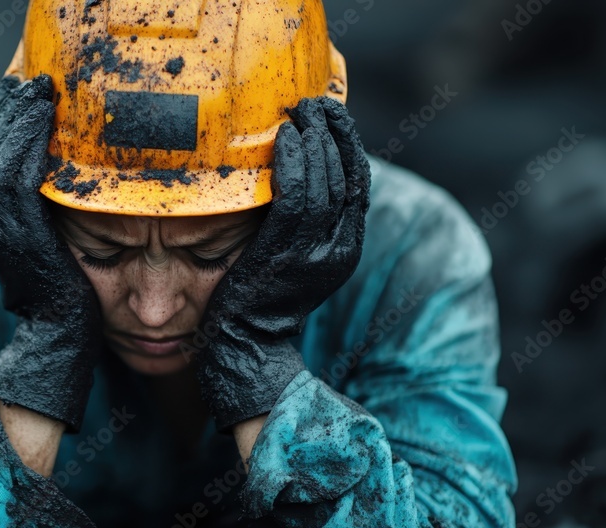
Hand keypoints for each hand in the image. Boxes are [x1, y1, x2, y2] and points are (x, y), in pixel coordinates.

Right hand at [0, 74, 102, 431]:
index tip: (20, 88)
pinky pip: (17, 184)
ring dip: (17, 121)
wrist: (61, 344)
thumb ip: (50, 207)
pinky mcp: (22, 242)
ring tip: (40, 91)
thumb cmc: (68, 293)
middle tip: (31, 80)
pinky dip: (28, 148)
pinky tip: (48, 124)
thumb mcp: (54, 241)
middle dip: (5, 110)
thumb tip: (71, 168)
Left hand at [195, 97, 370, 430]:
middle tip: (315, 102)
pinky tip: (283, 139)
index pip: (359, 183)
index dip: (349, 143)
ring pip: (325, 183)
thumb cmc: (261, 294)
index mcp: (348, 247)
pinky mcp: (284, 254)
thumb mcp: (295, 254)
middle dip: (335, 132)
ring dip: (314, 141)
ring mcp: (314, 253)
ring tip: (299, 112)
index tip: (333, 114)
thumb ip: (305, 219)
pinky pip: (295, 199)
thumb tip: (299, 171)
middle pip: (348, 176)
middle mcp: (339, 249)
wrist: (246, 347)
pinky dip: (292, 164)